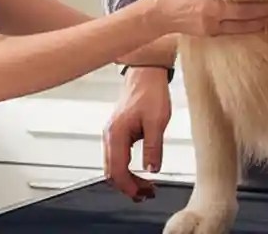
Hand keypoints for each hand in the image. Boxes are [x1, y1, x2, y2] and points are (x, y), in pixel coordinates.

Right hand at [103, 67, 170, 201]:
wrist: (146, 73)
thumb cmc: (151, 92)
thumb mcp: (157, 121)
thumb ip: (153, 147)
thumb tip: (152, 170)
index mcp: (116, 134)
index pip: (116, 170)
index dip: (129, 186)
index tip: (143, 193)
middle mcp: (109, 136)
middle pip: (111, 172)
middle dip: (128, 186)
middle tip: (148, 193)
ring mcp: (112, 134)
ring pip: (113, 166)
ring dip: (128, 179)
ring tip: (146, 187)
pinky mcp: (117, 133)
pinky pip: (117, 158)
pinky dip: (127, 169)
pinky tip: (141, 173)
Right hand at [144, 0, 267, 36]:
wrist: (156, 15)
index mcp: (209, 1)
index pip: (243, 5)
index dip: (262, 4)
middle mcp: (214, 16)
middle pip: (247, 19)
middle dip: (266, 14)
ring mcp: (212, 27)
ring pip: (243, 28)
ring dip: (259, 22)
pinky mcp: (210, 34)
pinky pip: (234, 31)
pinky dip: (247, 27)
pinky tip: (256, 22)